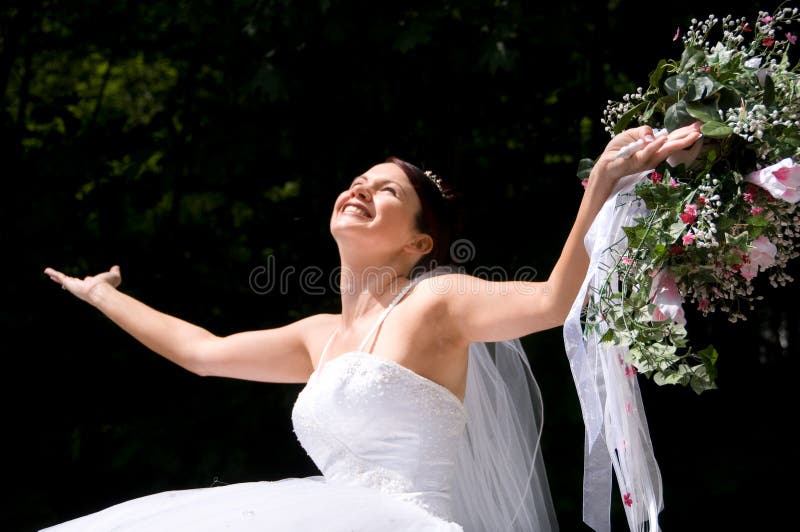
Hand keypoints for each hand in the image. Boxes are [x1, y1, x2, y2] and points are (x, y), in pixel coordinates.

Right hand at [44, 265, 121, 303]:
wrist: (101, 292)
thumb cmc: (108, 286)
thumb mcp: (114, 277)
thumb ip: (114, 271)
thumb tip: (116, 267)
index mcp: (91, 287)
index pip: (87, 282)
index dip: (88, 280)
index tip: (87, 279)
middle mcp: (82, 287)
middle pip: (73, 283)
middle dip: (68, 281)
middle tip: (63, 280)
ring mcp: (74, 286)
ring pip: (64, 280)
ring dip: (56, 276)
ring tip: (49, 273)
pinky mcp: (69, 283)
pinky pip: (59, 277)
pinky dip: (53, 273)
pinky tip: (46, 270)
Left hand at [587, 122, 702, 192]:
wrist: (606, 164)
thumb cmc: (619, 149)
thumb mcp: (632, 134)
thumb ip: (644, 131)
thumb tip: (655, 135)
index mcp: (654, 147)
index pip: (672, 139)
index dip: (685, 132)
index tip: (699, 126)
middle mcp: (654, 154)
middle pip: (673, 144)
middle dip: (687, 137)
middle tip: (702, 130)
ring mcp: (647, 159)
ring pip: (665, 149)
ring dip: (679, 142)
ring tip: (693, 134)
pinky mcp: (636, 161)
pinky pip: (647, 152)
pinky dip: (655, 145)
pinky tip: (664, 139)